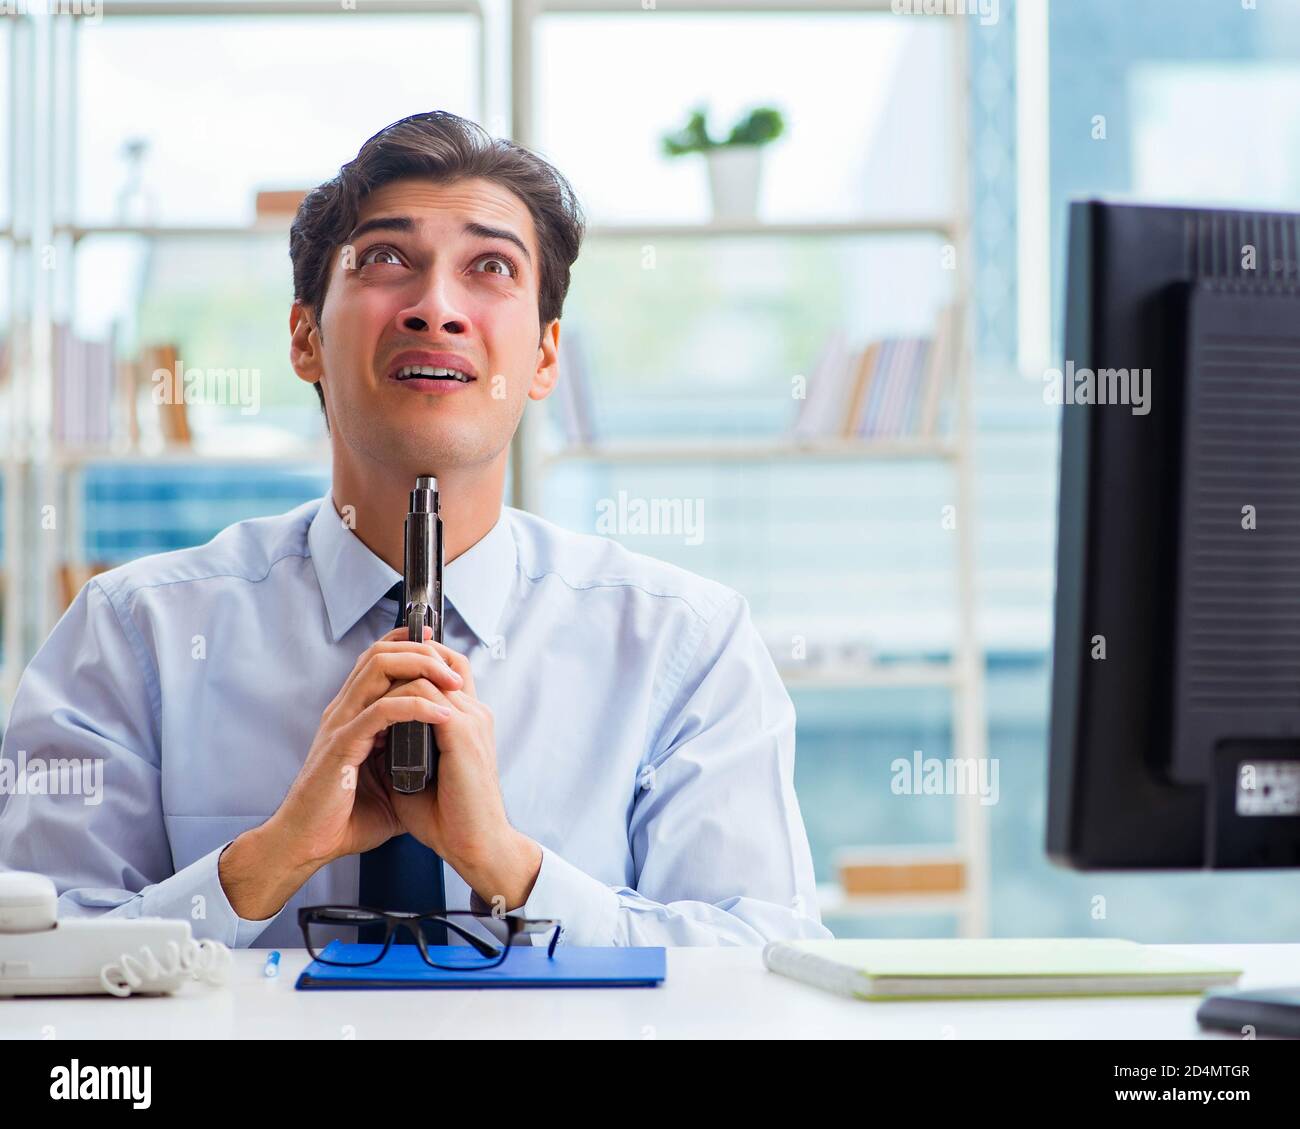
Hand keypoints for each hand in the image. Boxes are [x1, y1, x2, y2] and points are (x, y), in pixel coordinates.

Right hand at [267, 624, 466, 869]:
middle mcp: (345, 710)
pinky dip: (415, 706)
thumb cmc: (345, 818)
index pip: (380, 660)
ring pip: (378, 668)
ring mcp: (341, 723)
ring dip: (421, 668)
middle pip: (381, 652)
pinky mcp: (341, 744)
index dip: (411, 646)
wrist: (309, 846)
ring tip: (452, 684)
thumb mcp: (391, 783)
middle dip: (423, 651)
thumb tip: (446, 764)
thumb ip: (413, 763)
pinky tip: (441, 715)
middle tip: (455, 673)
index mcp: (354, 714)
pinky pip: (381, 710)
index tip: (444, 653)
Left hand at [378, 641, 541, 909]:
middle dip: (407, 655)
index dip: (422, 659)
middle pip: (443, 659)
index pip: (451, 670)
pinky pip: (427, 697)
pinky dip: (400, 698)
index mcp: (470, 723)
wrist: (475, 847)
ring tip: (368, 687)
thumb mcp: (420, 775)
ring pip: (431, 674)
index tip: (389, 664)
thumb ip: (403, 749)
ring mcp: (472, 720)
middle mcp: (475, 714)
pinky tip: (376, 709)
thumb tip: (374, 737)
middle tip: (373, 663)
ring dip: (398, 676)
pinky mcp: (462, 733)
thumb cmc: (450, 820)